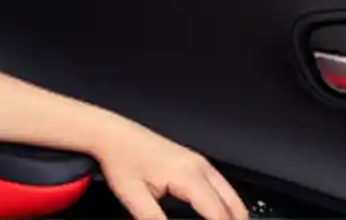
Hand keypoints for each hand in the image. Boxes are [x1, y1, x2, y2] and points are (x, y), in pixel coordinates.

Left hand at [91, 119, 247, 219]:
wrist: (112, 134)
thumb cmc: (120, 159)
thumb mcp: (134, 197)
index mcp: (187, 175)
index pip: (217, 213)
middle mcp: (198, 166)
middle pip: (232, 204)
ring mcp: (198, 161)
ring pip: (230, 193)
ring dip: (233, 214)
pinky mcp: (193, 160)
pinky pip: (221, 184)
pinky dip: (225, 202)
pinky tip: (219, 214)